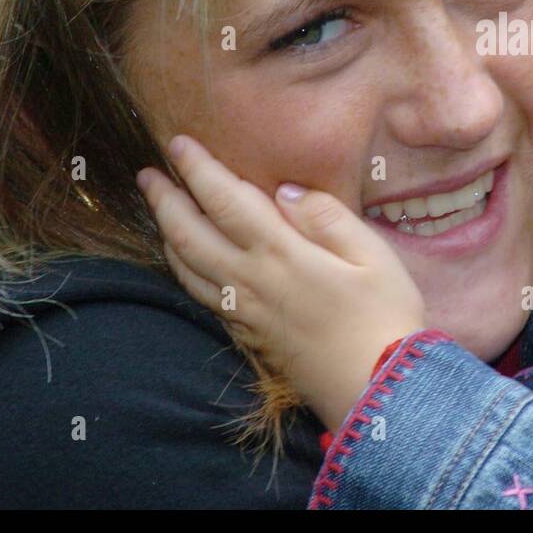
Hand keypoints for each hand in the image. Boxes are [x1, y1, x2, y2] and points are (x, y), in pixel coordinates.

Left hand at [135, 134, 425, 430]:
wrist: (377, 389)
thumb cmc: (385, 316)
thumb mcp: (372, 254)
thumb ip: (326, 216)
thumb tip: (285, 191)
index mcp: (282, 254)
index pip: (226, 201)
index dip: (198, 169)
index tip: (179, 143)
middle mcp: (251, 282)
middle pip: (190, 235)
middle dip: (165, 199)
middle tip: (147, 173)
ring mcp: (245, 313)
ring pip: (186, 268)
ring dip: (166, 233)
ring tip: (159, 209)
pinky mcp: (248, 335)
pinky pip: (200, 295)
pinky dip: (182, 268)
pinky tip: (185, 260)